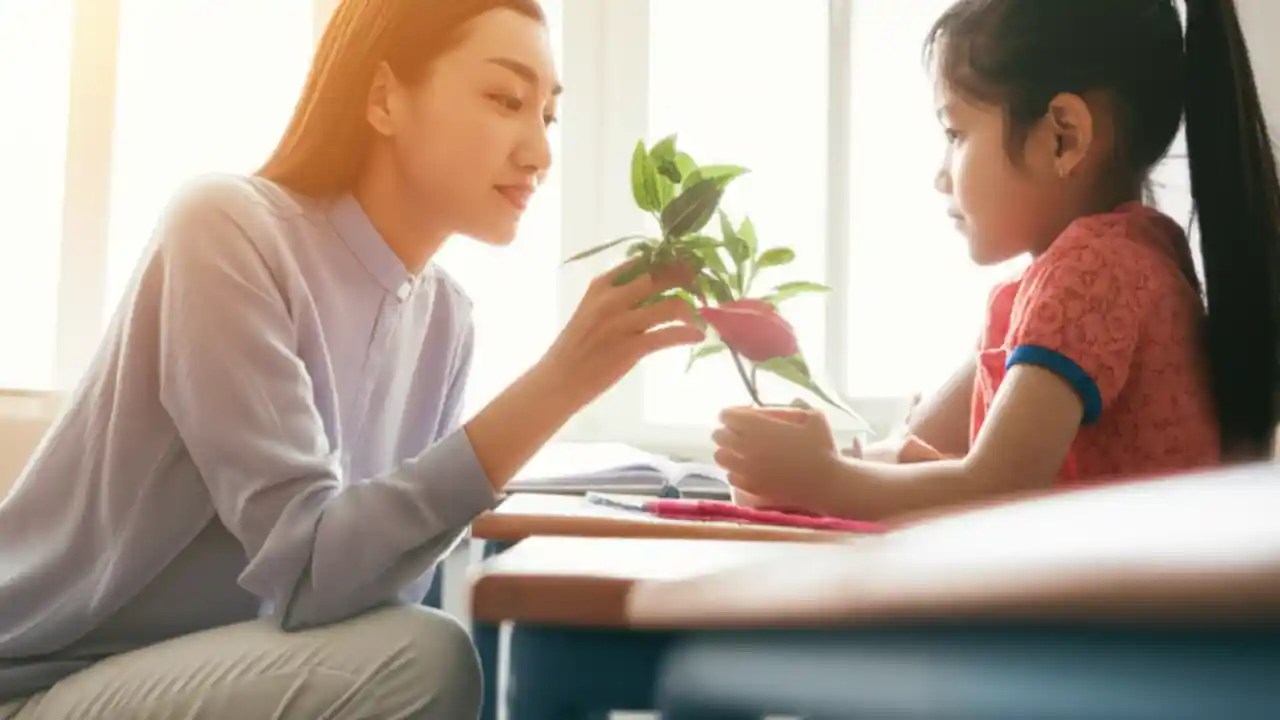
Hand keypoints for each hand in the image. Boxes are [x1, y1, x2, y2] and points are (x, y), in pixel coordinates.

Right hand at [538, 259, 703, 409]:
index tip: (685, 260)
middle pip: (659, 278)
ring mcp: (622, 323)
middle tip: (701, 283)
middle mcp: (612, 299)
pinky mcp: (631, 348)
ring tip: (700, 314)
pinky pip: (668, 335)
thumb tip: (650, 285)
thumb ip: (616, 296)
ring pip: (670, 306)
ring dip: (691, 310)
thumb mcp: (590, 310)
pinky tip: (698, 336)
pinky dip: (688, 334)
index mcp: (601, 286)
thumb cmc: (575, 347)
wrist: (559, 380)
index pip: (641, 261)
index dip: (667, 259)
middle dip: (685, 278)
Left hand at [712, 406, 841, 511]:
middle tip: (742, 434)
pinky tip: (749, 470)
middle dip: (728, 432)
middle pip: (718, 435)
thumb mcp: (813, 417)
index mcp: (758, 426)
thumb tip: (785, 403)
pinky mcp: (749, 487)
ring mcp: (745, 468)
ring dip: (728, 452)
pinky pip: (730, 477)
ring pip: (720, 457)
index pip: (727, 415)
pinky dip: (735, 472)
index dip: (734, 413)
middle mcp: (746, 446)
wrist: (826, 484)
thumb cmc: (822, 448)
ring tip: (742, 453)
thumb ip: (794, 407)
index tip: (746, 416)